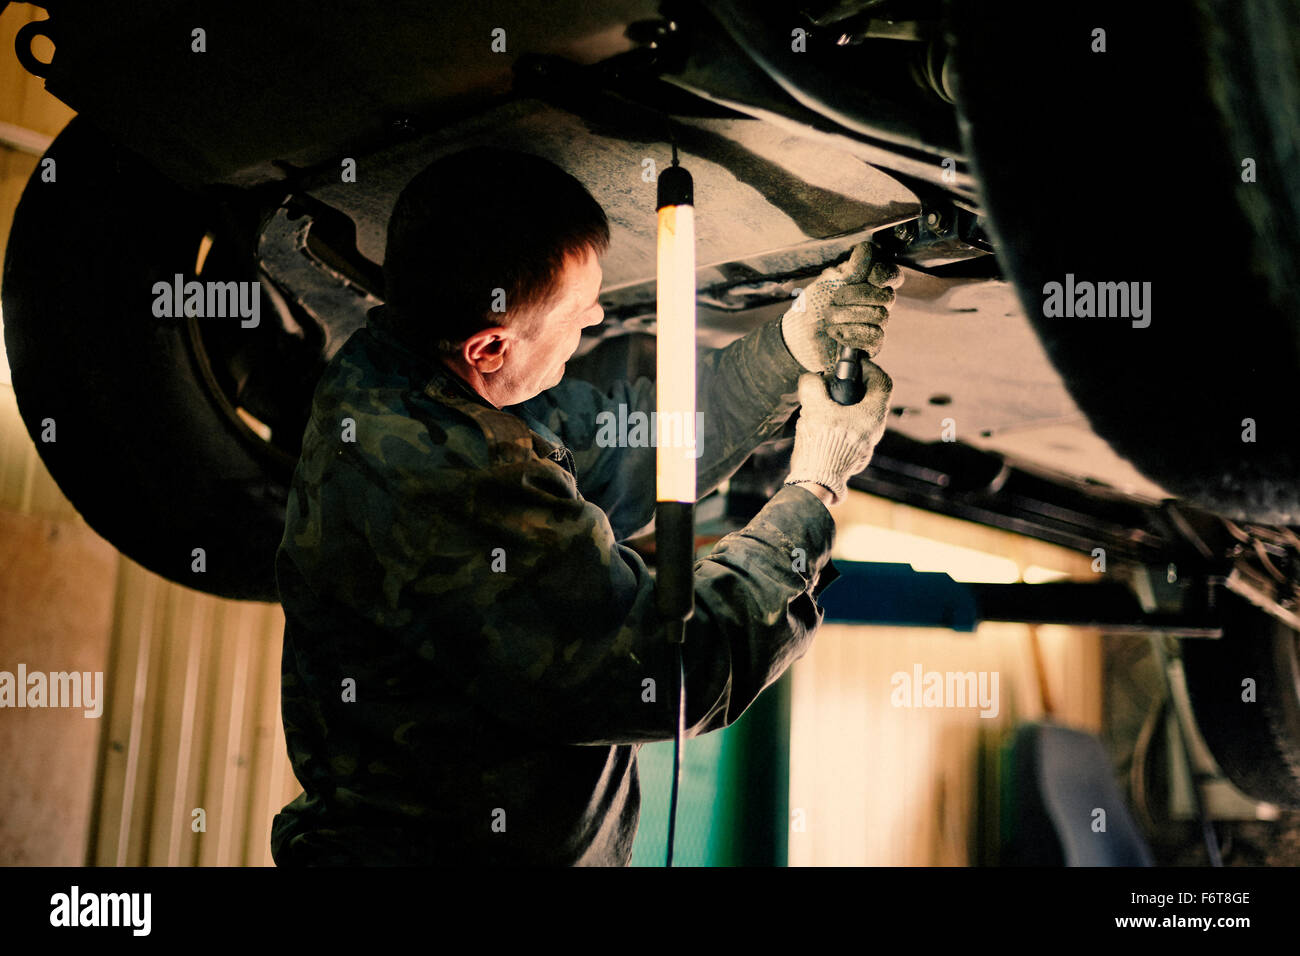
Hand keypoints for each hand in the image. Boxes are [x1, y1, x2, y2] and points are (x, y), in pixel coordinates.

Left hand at [781, 241, 903, 373]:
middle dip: (856, 297)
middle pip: (886, 296)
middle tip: (833, 301)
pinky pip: (874, 337)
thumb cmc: (815, 305)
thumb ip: (851, 268)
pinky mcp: (871, 345)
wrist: (799, 334)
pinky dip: (852, 334)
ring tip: (828, 319)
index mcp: (868, 283)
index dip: (885, 275)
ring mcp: (876, 324)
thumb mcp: (829, 282)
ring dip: (847, 316)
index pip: (892, 275)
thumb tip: (867, 249)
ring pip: (879, 316)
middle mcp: (876, 303)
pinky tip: (836, 333)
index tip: (871, 276)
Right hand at [784, 361, 891, 504]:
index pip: (883, 382)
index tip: (854, 364)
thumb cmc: (821, 443)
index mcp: (873, 415)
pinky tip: (821, 424)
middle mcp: (875, 429)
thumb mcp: (814, 406)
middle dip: (852, 386)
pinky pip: (851, 430)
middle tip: (833, 383)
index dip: (869, 368)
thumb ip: (812, 385)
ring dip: (843, 405)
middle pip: (870, 398)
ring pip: (860, 415)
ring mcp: (866, 443)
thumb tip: (811, 378)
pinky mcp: (854, 454)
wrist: (817, 480)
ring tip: (822, 404)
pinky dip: (839, 421)